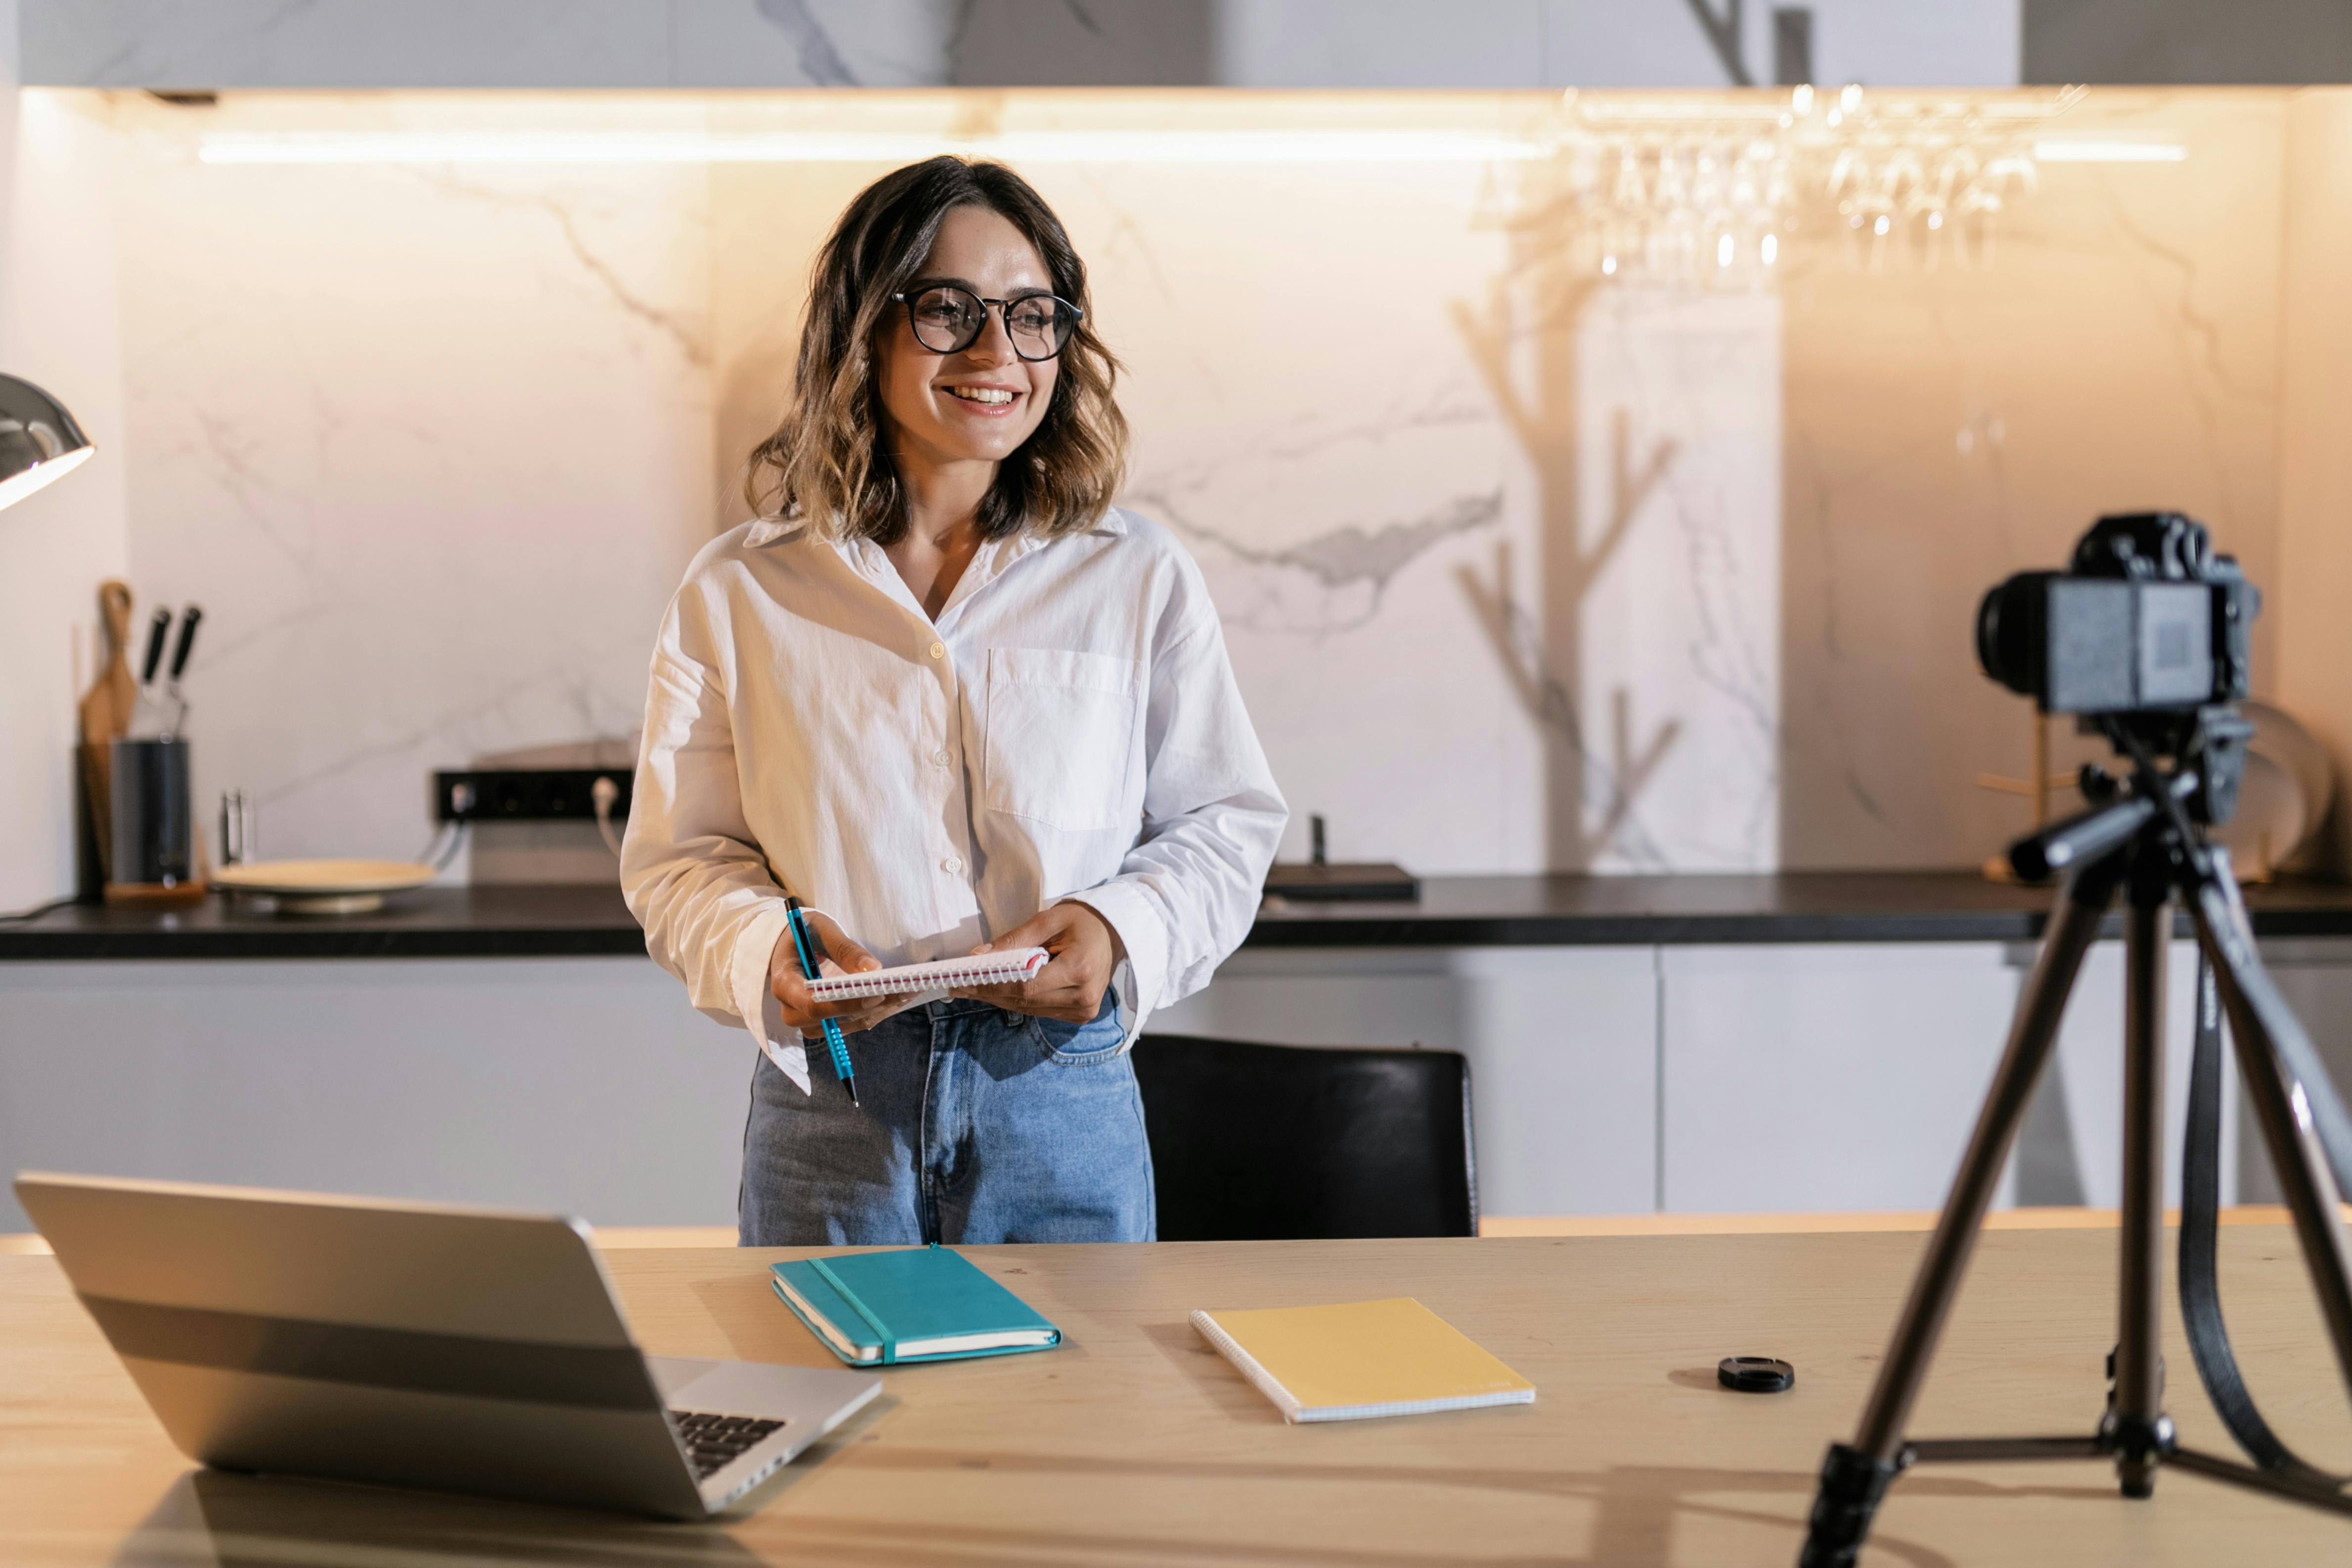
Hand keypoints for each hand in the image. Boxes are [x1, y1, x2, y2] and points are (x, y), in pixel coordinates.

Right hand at [768, 912, 911, 1034]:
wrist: (793, 948)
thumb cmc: (805, 935)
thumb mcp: (822, 930)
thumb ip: (845, 949)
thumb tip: (873, 969)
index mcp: (785, 984)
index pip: (813, 1004)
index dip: (845, 1003)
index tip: (876, 993)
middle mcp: (793, 1010)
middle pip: (833, 1020)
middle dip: (871, 1007)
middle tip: (903, 990)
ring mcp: (810, 1021)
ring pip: (849, 1025)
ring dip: (880, 1010)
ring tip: (909, 991)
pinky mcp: (827, 1023)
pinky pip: (855, 1023)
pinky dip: (879, 1011)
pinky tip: (900, 996)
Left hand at [955, 902, 1123, 1023]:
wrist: (1116, 933)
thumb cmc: (1084, 920)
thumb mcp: (1050, 919)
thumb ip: (1016, 939)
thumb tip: (979, 956)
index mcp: (1080, 969)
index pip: (1026, 985)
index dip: (992, 985)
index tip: (963, 980)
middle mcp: (1083, 996)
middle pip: (1025, 1000)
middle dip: (989, 992)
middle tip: (957, 984)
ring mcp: (1083, 1010)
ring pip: (1029, 1009)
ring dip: (999, 998)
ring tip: (971, 988)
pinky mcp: (1080, 1014)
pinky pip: (1040, 1010)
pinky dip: (1017, 1000)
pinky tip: (997, 991)